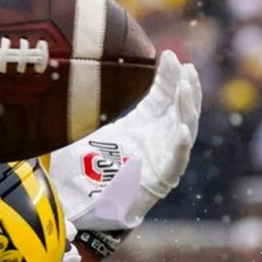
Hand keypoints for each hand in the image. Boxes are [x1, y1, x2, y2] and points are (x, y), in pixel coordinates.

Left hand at [49, 50, 201, 230]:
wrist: (82, 206)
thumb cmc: (85, 170)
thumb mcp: (89, 130)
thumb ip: (93, 110)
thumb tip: (75, 80)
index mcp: (143, 125)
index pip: (162, 96)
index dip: (168, 77)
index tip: (167, 56)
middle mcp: (157, 139)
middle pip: (179, 109)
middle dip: (185, 87)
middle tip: (186, 67)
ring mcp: (162, 159)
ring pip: (184, 130)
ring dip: (187, 108)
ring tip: (186, 88)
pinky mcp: (161, 181)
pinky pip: (176, 162)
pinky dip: (180, 147)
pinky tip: (181, 129)